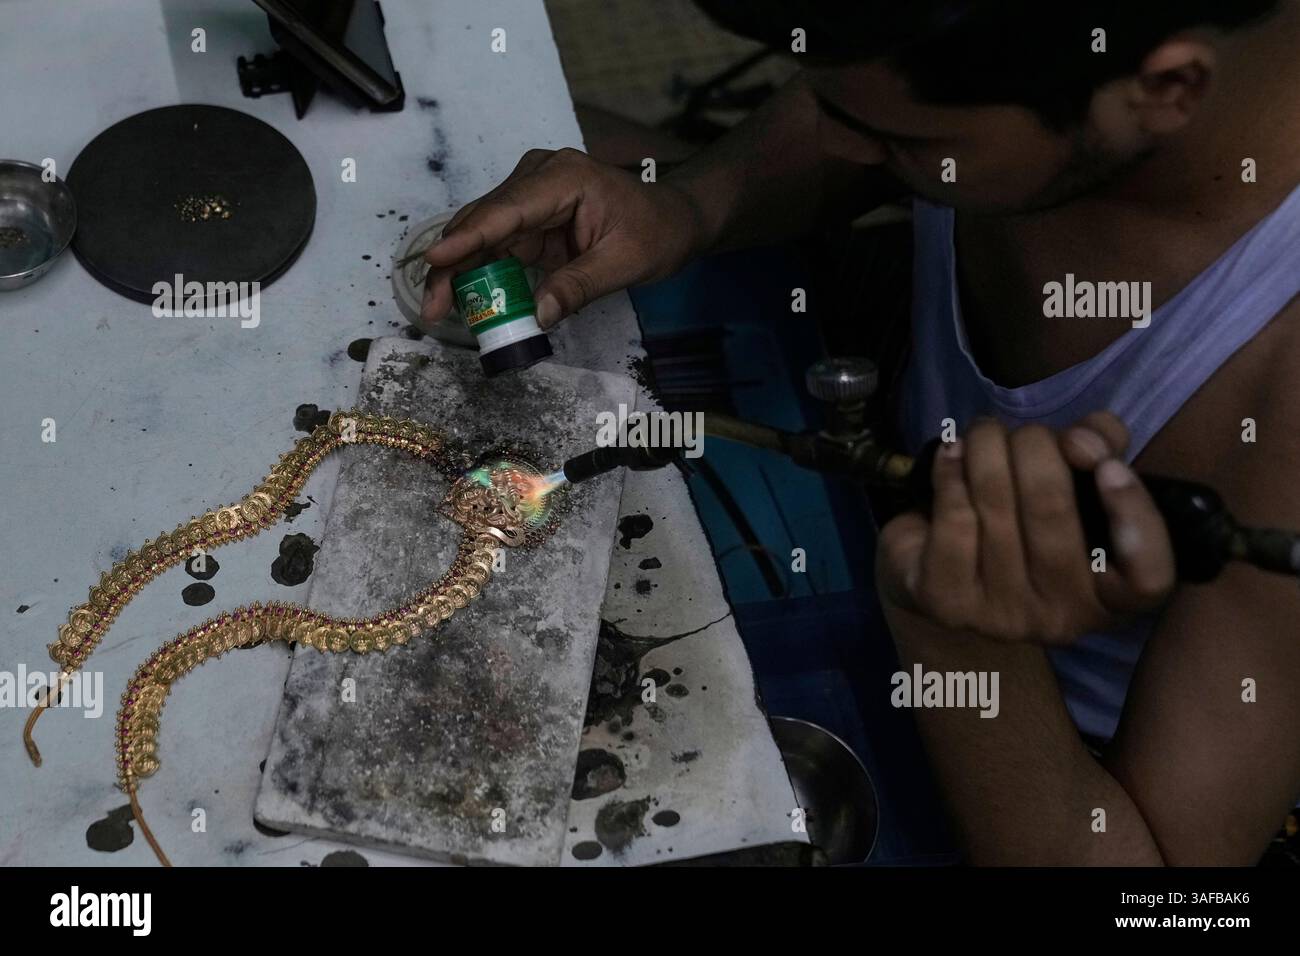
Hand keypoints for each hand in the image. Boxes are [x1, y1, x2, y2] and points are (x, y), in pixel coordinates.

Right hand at [419, 148, 705, 330]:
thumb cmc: (657, 232)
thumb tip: (538, 315)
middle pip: (484, 222)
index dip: (468, 239)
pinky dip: (481, 271)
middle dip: (453, 264)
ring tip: (439, 308)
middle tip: (433, 307)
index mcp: (563, 178)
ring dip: (460, 271)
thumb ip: (579, 287)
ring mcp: (531, 196)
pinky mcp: (530, 218)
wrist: (674, 219)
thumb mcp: (624, 264)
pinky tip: (465, 300)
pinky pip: (498, 245)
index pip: (506, 210)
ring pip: (483, 234)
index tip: (434, 260)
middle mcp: (538, 178)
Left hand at [876, 413, 1176, 644]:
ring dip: (986, 450)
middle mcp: (1062, 618)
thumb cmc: (1030, 522)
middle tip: (1022, 432)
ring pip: (996, 508)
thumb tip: (1083, 439)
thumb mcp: (1080, 486)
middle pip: (1051, 513)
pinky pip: (953, 523)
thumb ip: (1102, 448)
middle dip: (1034, 448)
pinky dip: (950, 475)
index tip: (1108, 466)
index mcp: (1112, 598)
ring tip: (984, 432)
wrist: (945, 574)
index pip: (1147, 577)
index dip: (1133, 515)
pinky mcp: (948, 604)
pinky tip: (951, 454)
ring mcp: (1003, 617)